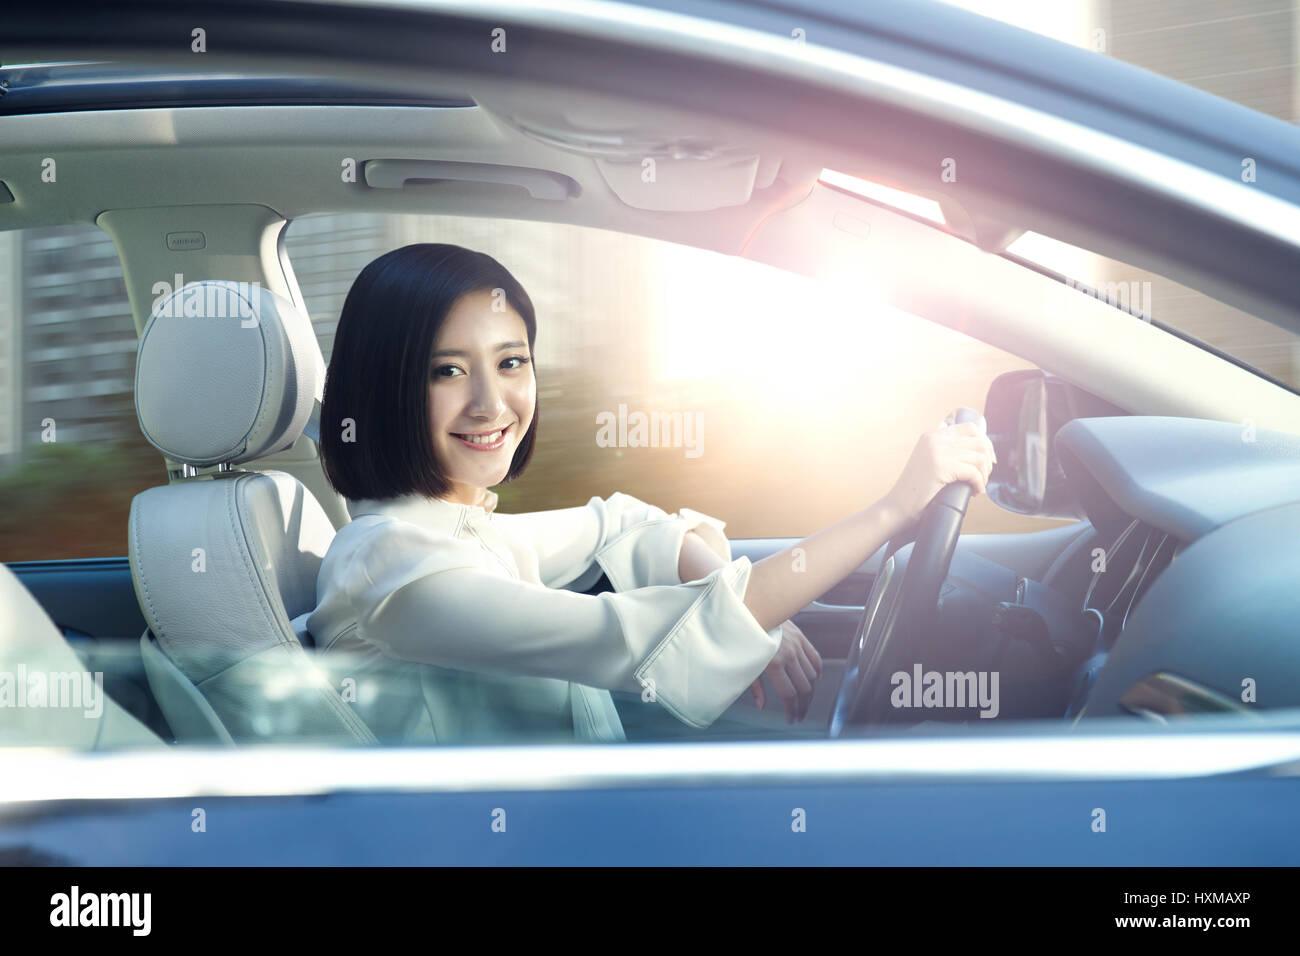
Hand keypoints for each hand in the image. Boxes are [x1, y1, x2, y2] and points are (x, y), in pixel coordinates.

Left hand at [749, 620, 822, 722]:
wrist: (750, 610)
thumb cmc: (744, 637)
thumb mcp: (745, 663)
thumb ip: (755, 687)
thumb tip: (761, 705)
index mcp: (773, 663)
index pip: (789, 694)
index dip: (792, 710)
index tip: (791, 718)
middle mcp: (789, 655)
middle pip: (804, 688)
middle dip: (803, 706)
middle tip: (799, 714)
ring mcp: (797, 646)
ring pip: (812, 676)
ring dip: (810, 692)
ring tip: (804, 701)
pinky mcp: (801, 638)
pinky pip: (815, 659)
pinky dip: (817, 672)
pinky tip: (813, 680)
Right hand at [882, 417, 996, 526]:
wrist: (898, 505)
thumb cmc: (916, 489)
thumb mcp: (930, 461)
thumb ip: (948, 452)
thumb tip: (980, 451)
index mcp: (932, 435)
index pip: (970, 428)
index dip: (985, 443)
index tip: (988, 460)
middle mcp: (935, 439)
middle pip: (980, 442)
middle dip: (988, 461)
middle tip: (984, 476)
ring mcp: (937, 451)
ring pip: (979, 457)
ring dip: (984, 474)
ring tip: (978, 486)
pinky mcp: (940, 467)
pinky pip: (973, 472)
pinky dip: (979, 484)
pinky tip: (974, 492)